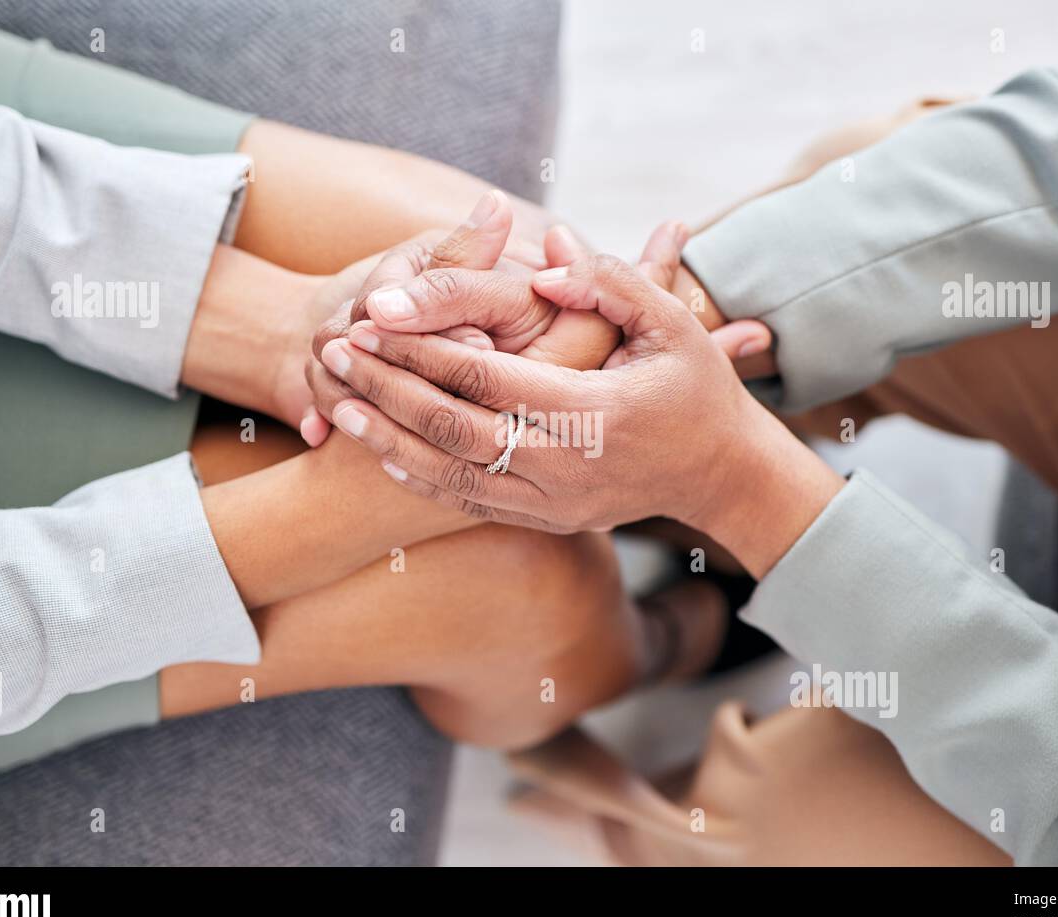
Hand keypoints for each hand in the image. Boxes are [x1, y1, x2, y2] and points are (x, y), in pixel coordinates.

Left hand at [310, 250, 844, 576]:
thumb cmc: (700, 390)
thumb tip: (547, 255)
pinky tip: (383, 453)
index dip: (422, 347)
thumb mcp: (675, 324)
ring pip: (451, 473)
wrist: (723, 476)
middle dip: (388, 389)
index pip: (487, 376)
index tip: (371, 318)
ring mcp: (555, 500)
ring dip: (389, 439)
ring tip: (338, 406)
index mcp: (596, 411)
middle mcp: (568, 464)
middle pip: (453, 426)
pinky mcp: (548, 520)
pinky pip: (471, 503)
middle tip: (334, 352)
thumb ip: (614, 282)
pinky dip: (422, 479)